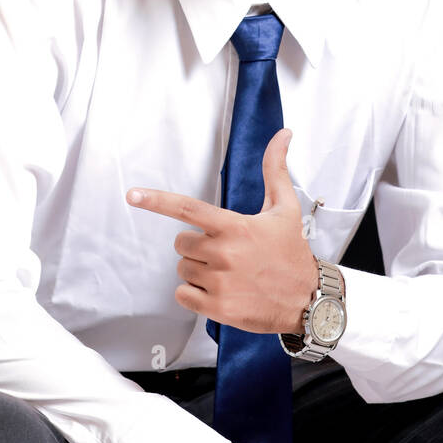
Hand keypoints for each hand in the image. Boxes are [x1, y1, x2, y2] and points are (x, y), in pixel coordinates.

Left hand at [126, 128, 317, 334]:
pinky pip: (183, 296)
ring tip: (228, 274)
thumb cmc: (292, 252)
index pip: (187, 209)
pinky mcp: (218, 308)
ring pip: (183, 270)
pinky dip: (194, 295)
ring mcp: (219, 283)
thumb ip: (275, 169)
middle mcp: (224, 253)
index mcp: (234, 227)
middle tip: (224, 252)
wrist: (309, 300)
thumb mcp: (285, 207)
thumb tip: (283, 134)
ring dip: (198, 271)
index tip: (133, 195)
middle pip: (182, 243)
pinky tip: (220, 292)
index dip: (157, 201)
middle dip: (196, 246)